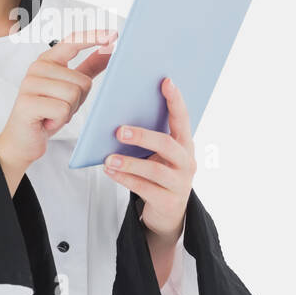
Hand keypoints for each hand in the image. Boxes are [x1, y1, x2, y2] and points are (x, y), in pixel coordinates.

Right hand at [0, 29, 118, 175]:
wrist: (22, 140)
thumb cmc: (47, 113)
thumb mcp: (70, 88)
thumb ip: (88, 67)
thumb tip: (108, 50)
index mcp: (47, 61)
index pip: (72, 42)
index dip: (93, 37)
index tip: (114, 34)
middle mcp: (37, 68)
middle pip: (82, 81)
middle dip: (78, 100)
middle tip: (59, 108)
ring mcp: (30, 84)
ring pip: (73, 95)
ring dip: (69, 111)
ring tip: (52, 114)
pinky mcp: (28, 102)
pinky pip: (63, 109)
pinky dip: (60, 120)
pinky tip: (47, 122)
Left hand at [102, 77, 194, 238]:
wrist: (168, 212)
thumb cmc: (159, 174)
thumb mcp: (158, 154)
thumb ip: (148, 137)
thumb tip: (119, 116)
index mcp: (185, 143)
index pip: (182, 118)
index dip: (176, 100)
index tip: (166, 81)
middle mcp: (187, 161)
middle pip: (167, 144)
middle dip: (142, 136)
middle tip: (119, 131)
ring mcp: (180, 183)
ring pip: (154, 170)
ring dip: (129, 163)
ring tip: (109, 159)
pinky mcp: (168, 201)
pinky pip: (144, 189)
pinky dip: (125, 179)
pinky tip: (109, 171)